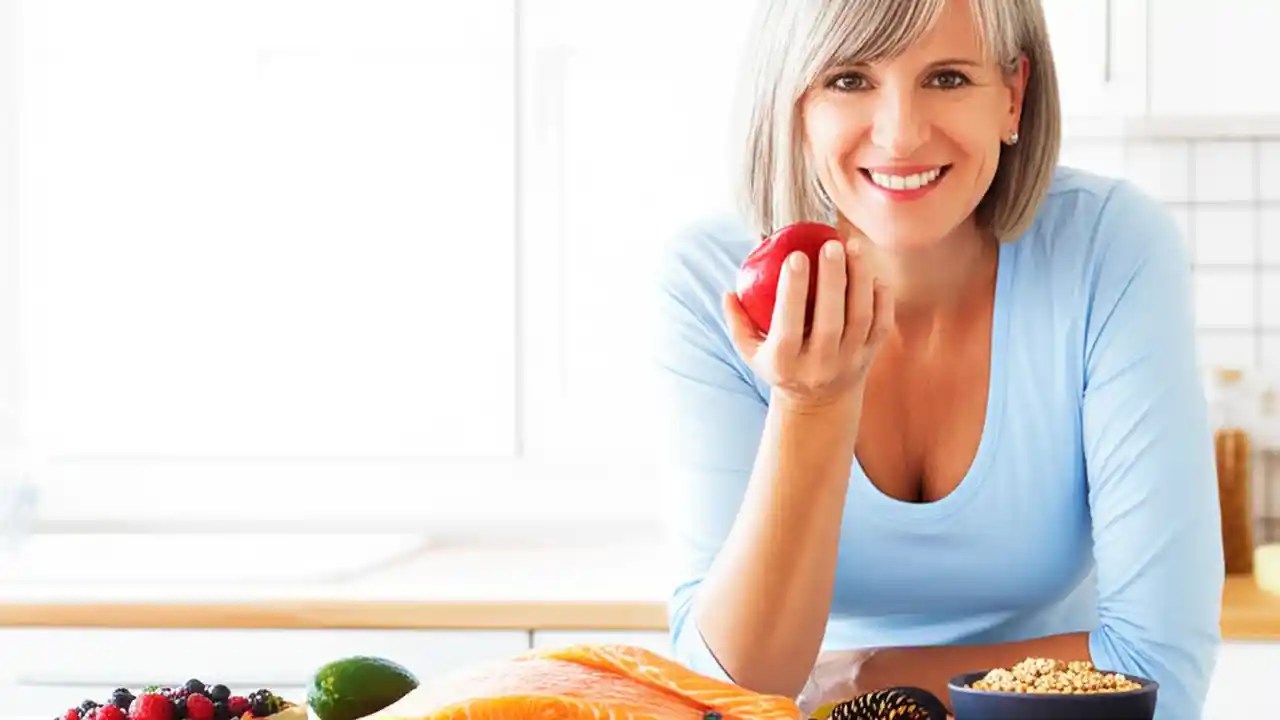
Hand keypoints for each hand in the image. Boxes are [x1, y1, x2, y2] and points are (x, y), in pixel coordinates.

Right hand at [724, 236, 893, 412]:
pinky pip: (881, 324)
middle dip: (832, 279)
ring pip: (860, 317)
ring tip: (854, 247)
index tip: (796, 256)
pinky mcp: (870, 356)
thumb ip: (738, 321)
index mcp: (785, 362)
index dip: (793, 290)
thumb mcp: (751, 352)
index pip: (788, 324)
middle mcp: (819, 365)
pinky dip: (881, 297)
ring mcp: (848, 361)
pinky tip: (873, 273)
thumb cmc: (781, 366)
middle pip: (830, 320)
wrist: (818, 404)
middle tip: (831, 245)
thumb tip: (728, 292)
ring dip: (859, 279)